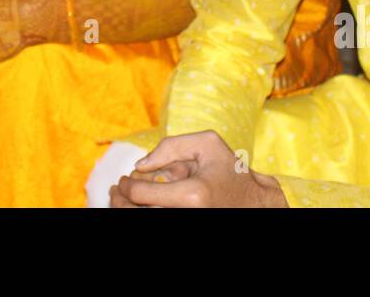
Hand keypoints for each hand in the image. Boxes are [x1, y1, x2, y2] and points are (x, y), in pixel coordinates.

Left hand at [109, 131, 288, 207]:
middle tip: (116, 191)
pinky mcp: (188, 226)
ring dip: (126, 210)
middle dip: (120, 201)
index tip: (124, 179)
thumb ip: (171, 146)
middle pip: (136, 213)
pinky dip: (141, 214)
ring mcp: (187, 223)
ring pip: (142, 220)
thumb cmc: (230, 170)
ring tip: (120, 200)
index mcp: (192, 195)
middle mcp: (186, 215)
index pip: (141, 194)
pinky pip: (156, 222)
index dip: (126, 186)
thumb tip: (141, 165)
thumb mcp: (207, 144)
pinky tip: (139, 206)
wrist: (253, 202)